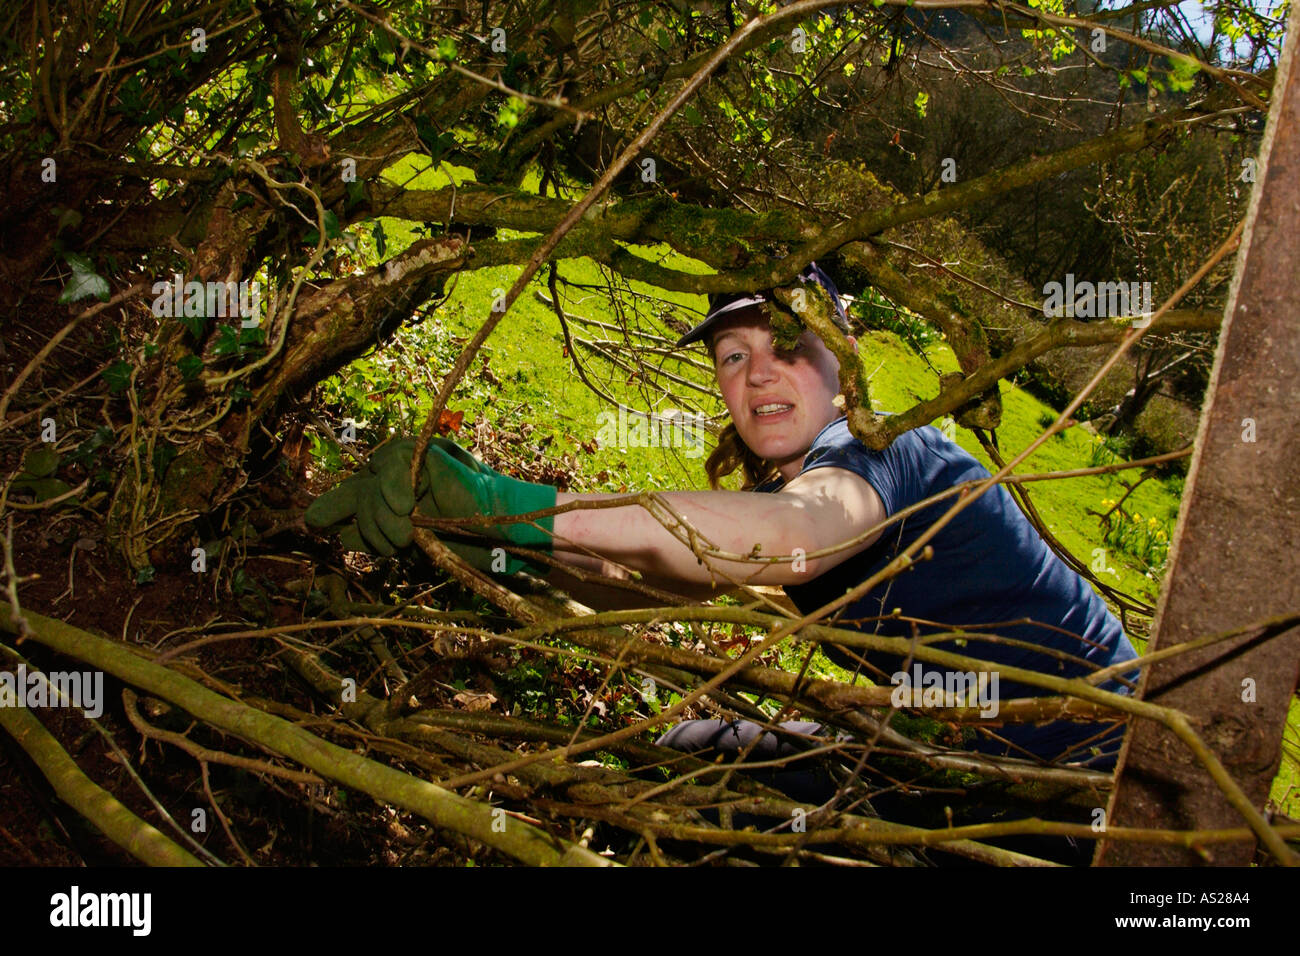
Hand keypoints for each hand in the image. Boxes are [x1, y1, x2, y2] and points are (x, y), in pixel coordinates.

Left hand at [305, 437, 554, 572]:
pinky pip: (392, 463)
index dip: (331, 507)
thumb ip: (376, 533)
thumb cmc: (464, 541)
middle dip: (361, 518)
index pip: (353, 496)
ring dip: (384, 516)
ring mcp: (413, 461)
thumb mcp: (411, 542)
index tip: (314, 523)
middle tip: (394, 542)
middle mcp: (399, 475)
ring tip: (408, 535)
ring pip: (370, 481)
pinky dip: (394, 486)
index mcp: (394, 495)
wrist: (504, 533)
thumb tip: (336, 531)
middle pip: (356, 490)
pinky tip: (408, 506)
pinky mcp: (427, 450)